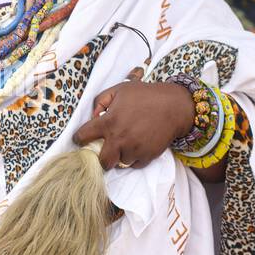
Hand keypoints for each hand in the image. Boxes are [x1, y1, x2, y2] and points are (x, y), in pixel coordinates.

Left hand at [72, 71, 193, 168]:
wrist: (174, 106)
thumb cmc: (145, 95)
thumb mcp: (120, 90)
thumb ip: (100, 101)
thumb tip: (93, 116)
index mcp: (109, 122)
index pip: (83, 136)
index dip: (79, 138)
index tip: (81, 139)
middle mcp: (119, 139)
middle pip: (103, 161)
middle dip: (102, 157)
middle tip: (106, 150)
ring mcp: (134, 149)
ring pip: (120, 163)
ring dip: (121, 155)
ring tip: (128, 142)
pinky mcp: (147, 156)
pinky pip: (135, 164)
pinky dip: (135, 157)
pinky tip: (139, 144)